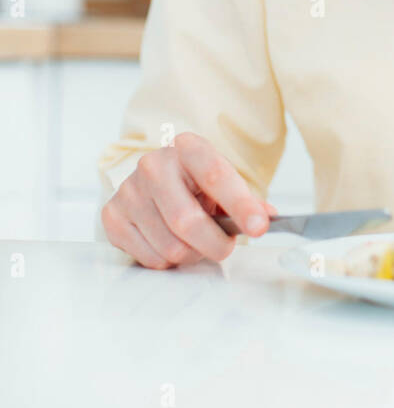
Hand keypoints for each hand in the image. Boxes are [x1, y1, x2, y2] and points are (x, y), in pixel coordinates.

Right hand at [100, 131, 277, 269]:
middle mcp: (153, 164)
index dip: (240, 204)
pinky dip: (167, 259)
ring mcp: (129, 190)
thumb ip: (248, 201)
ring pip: (169, 246)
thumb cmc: (197, 185)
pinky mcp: (112, 216)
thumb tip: (266, 216)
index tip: (259, 227)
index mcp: (188, 148)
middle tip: (224, 246)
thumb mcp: (225, 184)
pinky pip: (149, 258)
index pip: (216, 175)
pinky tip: (169, 240)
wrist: (157, 181)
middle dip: (214, 244)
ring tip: (194, 239)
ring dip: (190, 254)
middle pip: (187, 221)